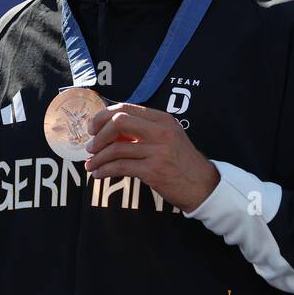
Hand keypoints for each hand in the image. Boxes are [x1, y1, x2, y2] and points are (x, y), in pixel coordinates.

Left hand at [84, 102, 219, 212]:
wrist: (203, 186)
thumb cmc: (181, 162)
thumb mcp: (167, 138)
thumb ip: (143, 130)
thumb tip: (107, 131)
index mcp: (162, 119)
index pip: (125, 108)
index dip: (103, 116)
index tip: (93, 128)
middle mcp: (161, 131)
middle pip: (118, 122)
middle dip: (99, 134)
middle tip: (90, 147)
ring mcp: (158, 150)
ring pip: (116, 148)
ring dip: (98, 158)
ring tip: (91, 165)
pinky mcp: (153, 170)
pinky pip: (120, 167)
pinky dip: (104, 170)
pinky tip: (99, 174)